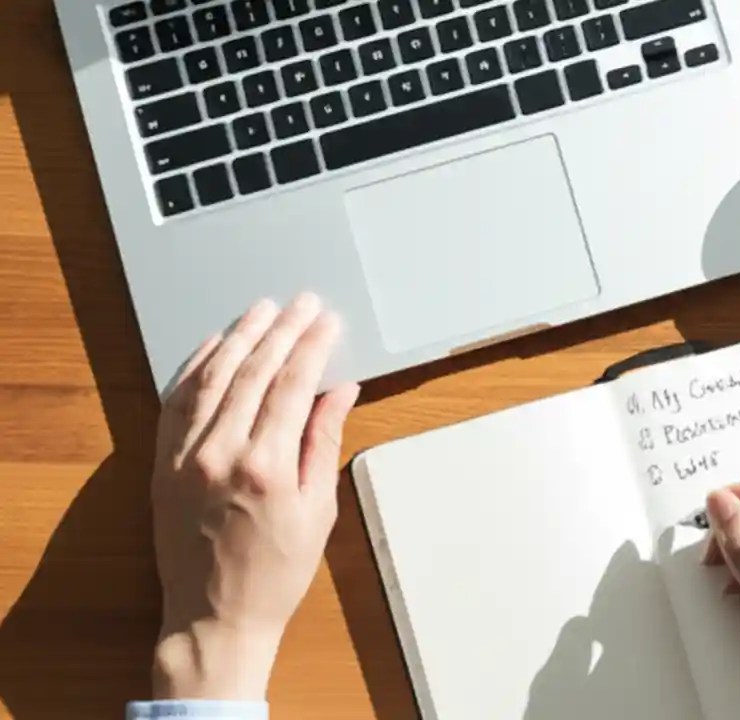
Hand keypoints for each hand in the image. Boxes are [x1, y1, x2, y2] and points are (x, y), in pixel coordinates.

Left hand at [149, 294, 359, 699]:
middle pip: (253, 373)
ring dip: (239, 338)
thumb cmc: (276, 572)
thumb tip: (339, 391)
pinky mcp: (162, 465)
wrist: (214, 616)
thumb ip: (323, 442)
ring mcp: (185, 457)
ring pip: (211, 379)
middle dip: (281, 331)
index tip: (327, 321)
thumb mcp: (318, 509)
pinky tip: (215, 346)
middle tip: (301, 302)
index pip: (292, 386)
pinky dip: (196, 368)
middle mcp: (220, 455)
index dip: (312, 347)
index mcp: (266, 467)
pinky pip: (177, 402)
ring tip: (262, 310)